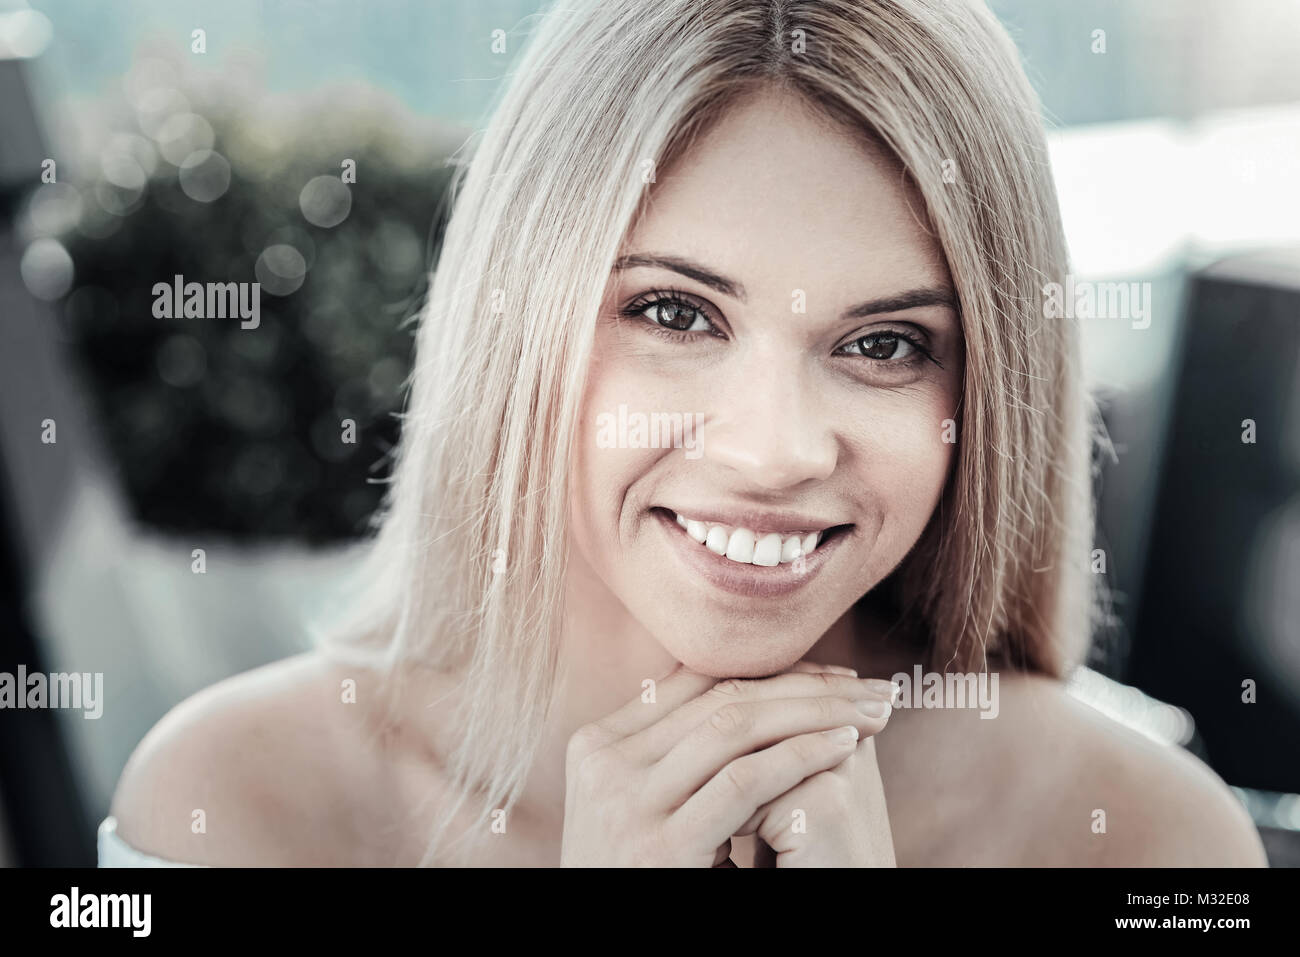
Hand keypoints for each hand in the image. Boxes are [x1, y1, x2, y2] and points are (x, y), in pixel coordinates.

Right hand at [560, 661, 896, 866]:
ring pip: (736, 727)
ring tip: (868, 711)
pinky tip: (844, 746)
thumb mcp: (640, 804)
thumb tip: (747, 691)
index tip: (831, 674)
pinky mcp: (662, 846)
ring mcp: (628, 804)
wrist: (611, 942)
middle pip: (720, 698)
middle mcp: (604, 765)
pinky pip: (744, 782)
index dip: (771, 670)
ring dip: (816, 712)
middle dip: (805, 685)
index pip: (696, 681)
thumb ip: (671, 752)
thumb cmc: (645, 876)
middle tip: (867, 685)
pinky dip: (801, 755)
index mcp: (596, 746)